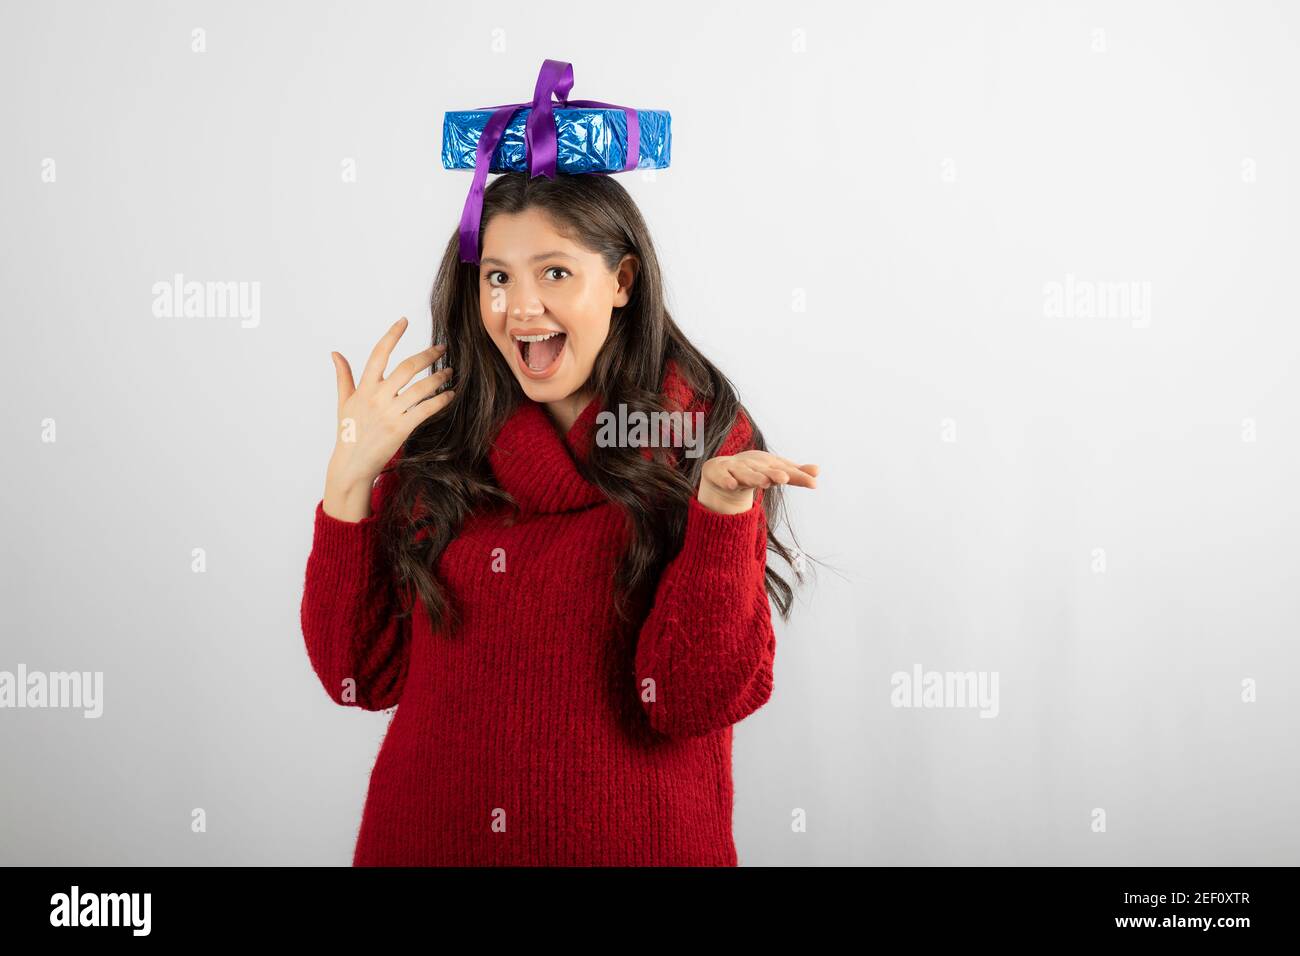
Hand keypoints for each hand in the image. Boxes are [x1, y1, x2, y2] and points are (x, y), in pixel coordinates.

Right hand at [323, 317, 453, 520]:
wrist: (352, 464)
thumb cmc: (349, 432)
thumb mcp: (343, 402)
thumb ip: (343, 376)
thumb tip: (335, 354)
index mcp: (364, 387)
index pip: (378, 354)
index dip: (392, 335)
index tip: (404, 320)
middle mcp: (377, 397)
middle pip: (406, 367)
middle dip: (427, 355)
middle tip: (442, 348)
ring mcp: (390, 413)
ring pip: (420, 388)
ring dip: (439, 378)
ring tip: (451, 372)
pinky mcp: (401, 428)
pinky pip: (426, 410)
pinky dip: (441, 400)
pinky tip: (451, 395)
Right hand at [697, 450, 819, 514]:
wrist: (722, 468)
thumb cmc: (754, 470)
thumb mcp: (775, 472)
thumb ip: (796, 473)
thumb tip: (818, 471)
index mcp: (769, 465)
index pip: (787, 471)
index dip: (800, 477)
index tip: (814, 483)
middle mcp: (754, 465)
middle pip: (766, 471)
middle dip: (774, 474)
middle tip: (785, 478)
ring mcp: (736, 468)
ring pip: (746, 473)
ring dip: (754, 477)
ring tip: (763, 482)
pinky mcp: (719, 472)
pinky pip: (722, 477)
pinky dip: (726, 480)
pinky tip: (731, 484)